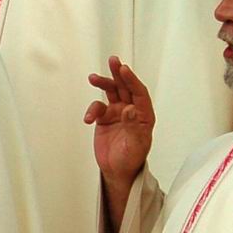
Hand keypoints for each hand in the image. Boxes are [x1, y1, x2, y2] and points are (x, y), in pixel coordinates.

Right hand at [84, 56, 153, 188]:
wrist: (117, 171)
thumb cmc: (131, 159)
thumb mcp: (135, 145)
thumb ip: (132, 126)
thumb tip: (130, 109)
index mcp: (144, 116)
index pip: (139, 92)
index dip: (132, 80)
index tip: (124, 70)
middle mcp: (131, 111)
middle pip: (125, 87)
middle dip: (118, 73)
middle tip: (113, 61)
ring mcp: (117, 113)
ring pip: (111, 92)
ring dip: (103, 83)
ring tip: (93, 78)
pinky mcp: (105, 119)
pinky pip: (97, 108)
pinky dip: (92, 110)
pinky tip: (88, 117)